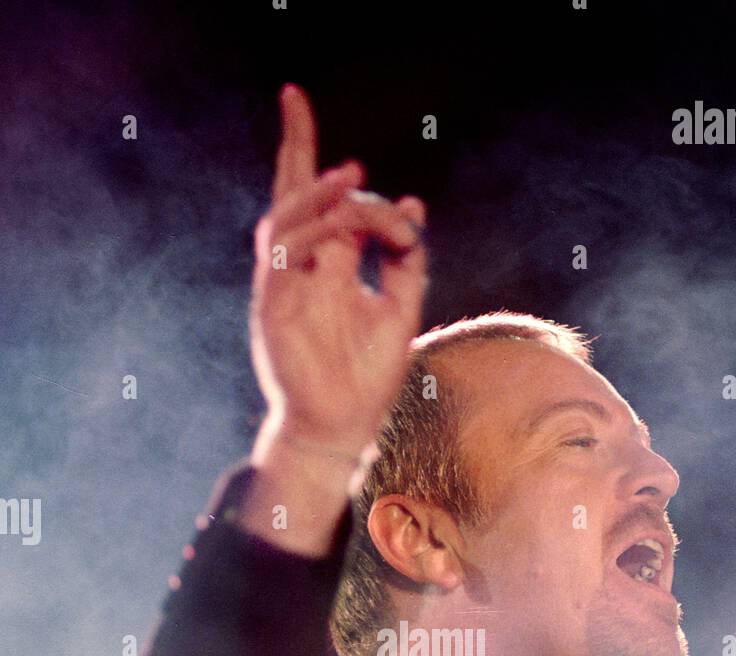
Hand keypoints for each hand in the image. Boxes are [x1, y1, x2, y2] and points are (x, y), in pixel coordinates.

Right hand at [249, 85, 427, 459]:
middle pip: (290, 195)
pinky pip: (282, 256)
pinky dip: (309, 233)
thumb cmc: (366, 377)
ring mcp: (283, 287)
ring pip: (286, 219)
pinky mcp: (272, 307)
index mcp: (328, 267)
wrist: (343, 428)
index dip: (323, 164)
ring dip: (315, 193)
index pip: (322, 203)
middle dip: (290, 144)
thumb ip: (406, 259)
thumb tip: (414, 203)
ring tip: (349, 176)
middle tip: (294, 98)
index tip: (377, 180)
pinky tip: (339, 223)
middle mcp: (301, 270)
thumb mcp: (401, 309)